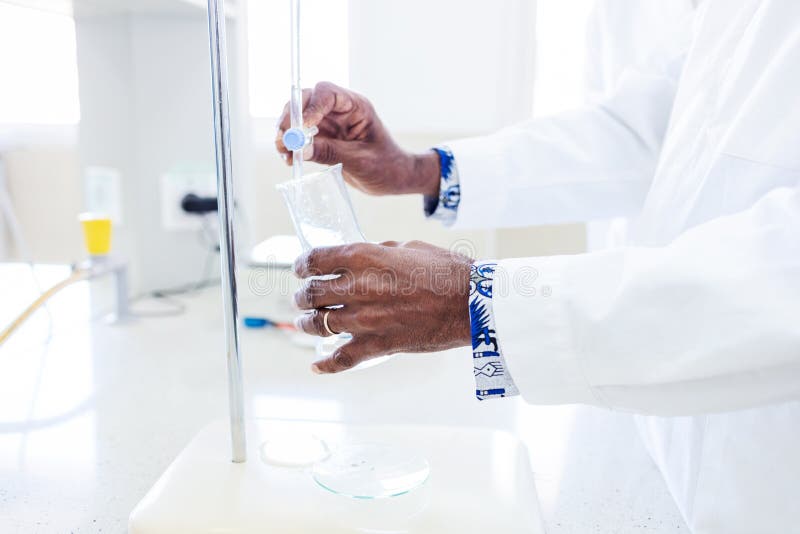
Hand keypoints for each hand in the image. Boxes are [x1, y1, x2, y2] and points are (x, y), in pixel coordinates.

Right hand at [276, 81, 439, 196]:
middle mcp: (340, 111)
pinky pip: (301, 137)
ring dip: (287, 132)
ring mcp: (329, 124)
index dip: (310, 107)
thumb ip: (331, 153)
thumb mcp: (361, 161)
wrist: (395, 179)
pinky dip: (291, 146)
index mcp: (356, 107)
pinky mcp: (323, 139)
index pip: (327, 93)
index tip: (301, 128)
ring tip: (283, 151)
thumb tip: (300, 149)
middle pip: (306, 101)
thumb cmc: (388, 167)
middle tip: (283, 139)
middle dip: (291, 118)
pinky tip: (289, 159)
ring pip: (298, 117)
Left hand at [293, 240, 472, 372]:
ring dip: (308, 324)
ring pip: (319, 325)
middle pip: (311, 294)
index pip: (315, 259)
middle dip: (302, 296)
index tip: (301, 268)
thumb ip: (379, 252)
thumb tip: (364, 258)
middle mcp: (358, 287)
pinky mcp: (378, 345)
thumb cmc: (447, 271)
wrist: (472, 303)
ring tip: (307, 323)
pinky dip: (326, 365)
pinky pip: (342, 359)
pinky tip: (317, 365)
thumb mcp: (409, 248)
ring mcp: (366, 319)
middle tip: (302, 298)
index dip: (302, 264)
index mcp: (364, 257)